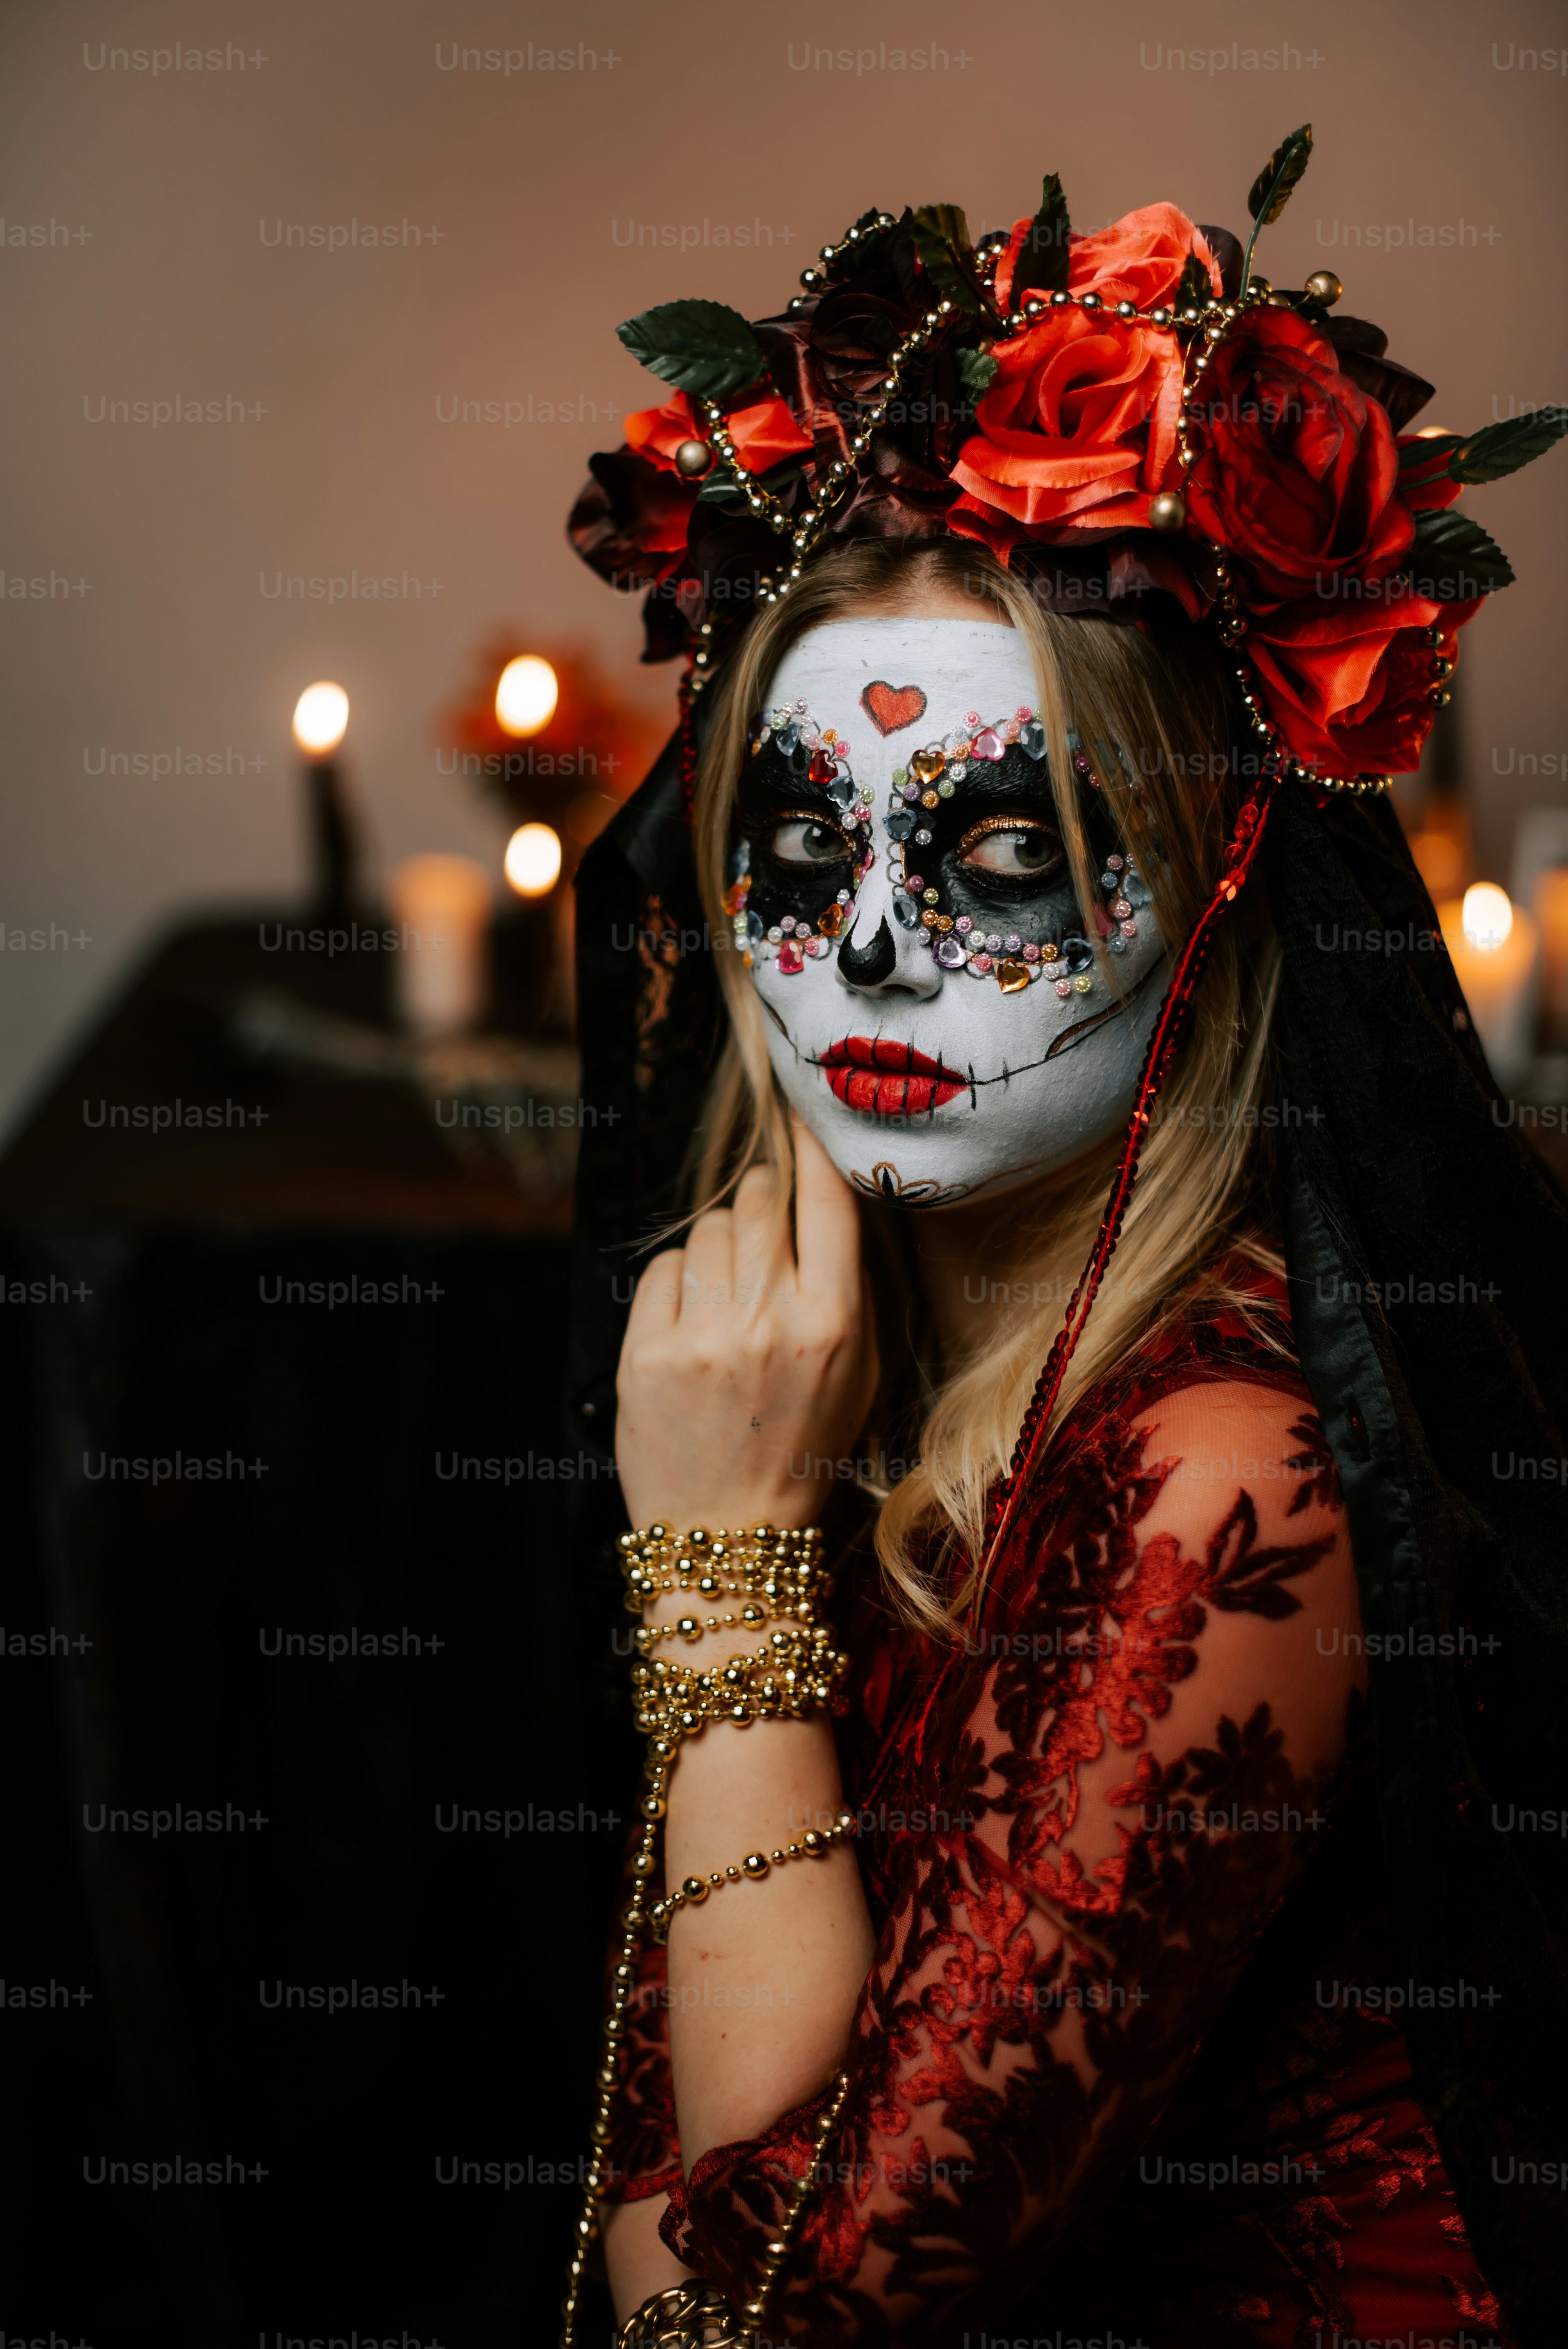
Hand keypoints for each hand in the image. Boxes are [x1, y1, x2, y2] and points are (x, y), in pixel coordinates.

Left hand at [615, 1121, 877, 1530]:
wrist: (729, 1532)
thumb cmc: (800, 1450)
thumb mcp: (859, 1375)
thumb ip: (849, 1289)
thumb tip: (827, 1199)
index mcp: (835, 1325)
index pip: (827, 1203)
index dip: (812, 1149)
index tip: (802, 1119)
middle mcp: (771, 1322)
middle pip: (760, 1201)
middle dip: (762, 1198)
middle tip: (765, 1223)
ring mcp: (704, 1336)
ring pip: (710, 1229)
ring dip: (721, 1245)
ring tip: (730, 1297)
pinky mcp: (647, 1353)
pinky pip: (664, 1269)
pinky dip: (679, 1282)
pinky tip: (693, 1322)